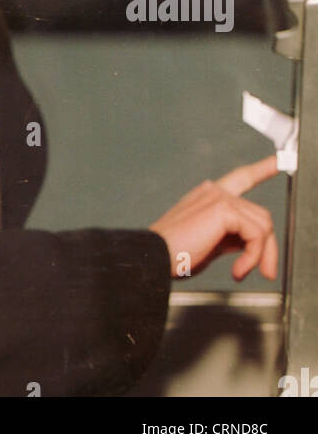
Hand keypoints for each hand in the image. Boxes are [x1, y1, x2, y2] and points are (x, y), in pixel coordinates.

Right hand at [149, 153, 280, 279]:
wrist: (155, 256)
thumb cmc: (174, 254)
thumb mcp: (209, 245)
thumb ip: (231, 238)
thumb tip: (252, 245)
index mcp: (208, 196)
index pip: (241, 178)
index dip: (262, 169)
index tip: (278, 161)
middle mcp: (214, 191)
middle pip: (260, 215)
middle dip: (268, 247)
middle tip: (266, 272)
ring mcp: (219, 197)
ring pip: (263, 225)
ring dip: (260, 255)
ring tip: (241, 272)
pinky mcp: (224, 209)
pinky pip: (256, 234)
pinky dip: (252, 256)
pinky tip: (238, 270)